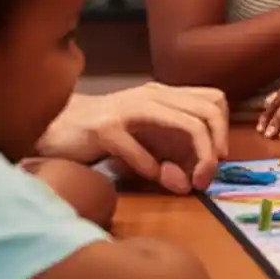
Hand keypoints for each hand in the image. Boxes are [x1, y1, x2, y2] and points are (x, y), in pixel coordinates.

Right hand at [36, 84, 227, 193]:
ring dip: (198, 157)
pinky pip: (142, 152)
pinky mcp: (105, 128)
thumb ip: (171, 158)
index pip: (215, 99)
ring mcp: (129, 108)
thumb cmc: (106, 134)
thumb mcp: (147, 142)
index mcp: (165, 94)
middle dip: (217, 146)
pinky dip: (152, 169)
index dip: (223, 129)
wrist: (56, 127)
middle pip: (209, 112)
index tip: (218, 156)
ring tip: (191, 182)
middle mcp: (153, 95)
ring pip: (188, 125)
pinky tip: (149, 176)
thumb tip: (189, 184)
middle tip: (207, 175)